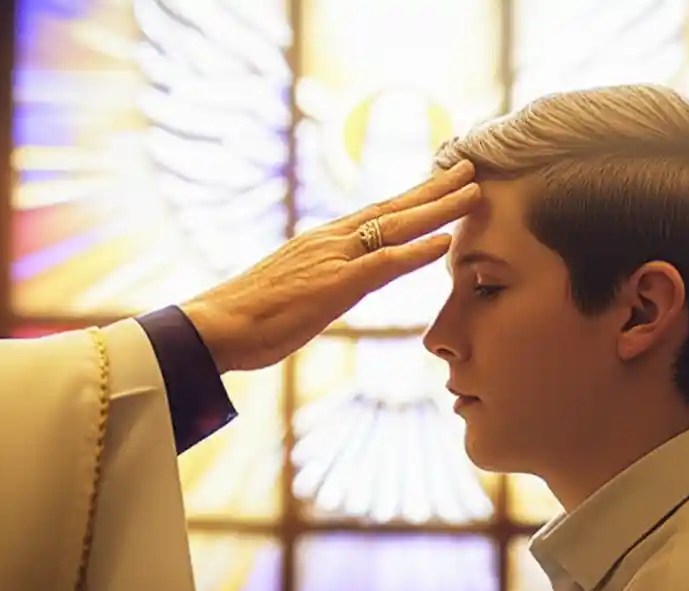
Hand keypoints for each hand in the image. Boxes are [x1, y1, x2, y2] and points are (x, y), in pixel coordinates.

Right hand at [181, 160, 479, 372]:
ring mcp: (334, 259)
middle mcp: (332, 241)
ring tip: (473, 191)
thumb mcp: (294, 291)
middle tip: (471, 167)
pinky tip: (445, 241)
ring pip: (396, 226)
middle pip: (393, 208)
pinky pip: (384, 264)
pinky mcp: (334, 285)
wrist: (215, 326)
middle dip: (435, 187)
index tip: (441, 182)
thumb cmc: (248, 316)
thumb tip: (335, 287)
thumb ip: (320, 282)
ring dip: (438, 208)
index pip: (376, 214)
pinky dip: (418, 251)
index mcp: (323, 242)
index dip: (412, 197)